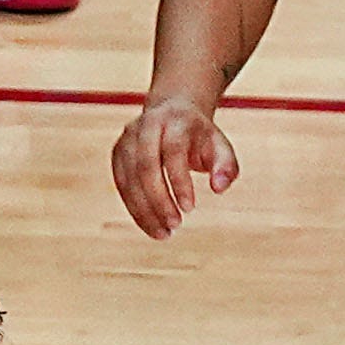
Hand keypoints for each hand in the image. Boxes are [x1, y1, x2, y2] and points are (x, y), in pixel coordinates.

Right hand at [112, 93, 239, 237]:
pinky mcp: (118, 152)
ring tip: (163, 233)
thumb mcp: (220, 146)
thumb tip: (219, 188)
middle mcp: (146, 126)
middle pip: (146, 165)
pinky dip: (133, 207)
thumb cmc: (199, 136)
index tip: (190, 209)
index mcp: (175, 121)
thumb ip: (226, 166)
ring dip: (143, 209)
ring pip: (129, 177)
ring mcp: (128, 138)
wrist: (172, 112)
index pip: (173, 152)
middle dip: (158, 199)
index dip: (179, 181)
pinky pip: (121, 183)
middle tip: (175, 226)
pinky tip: (149, 224)